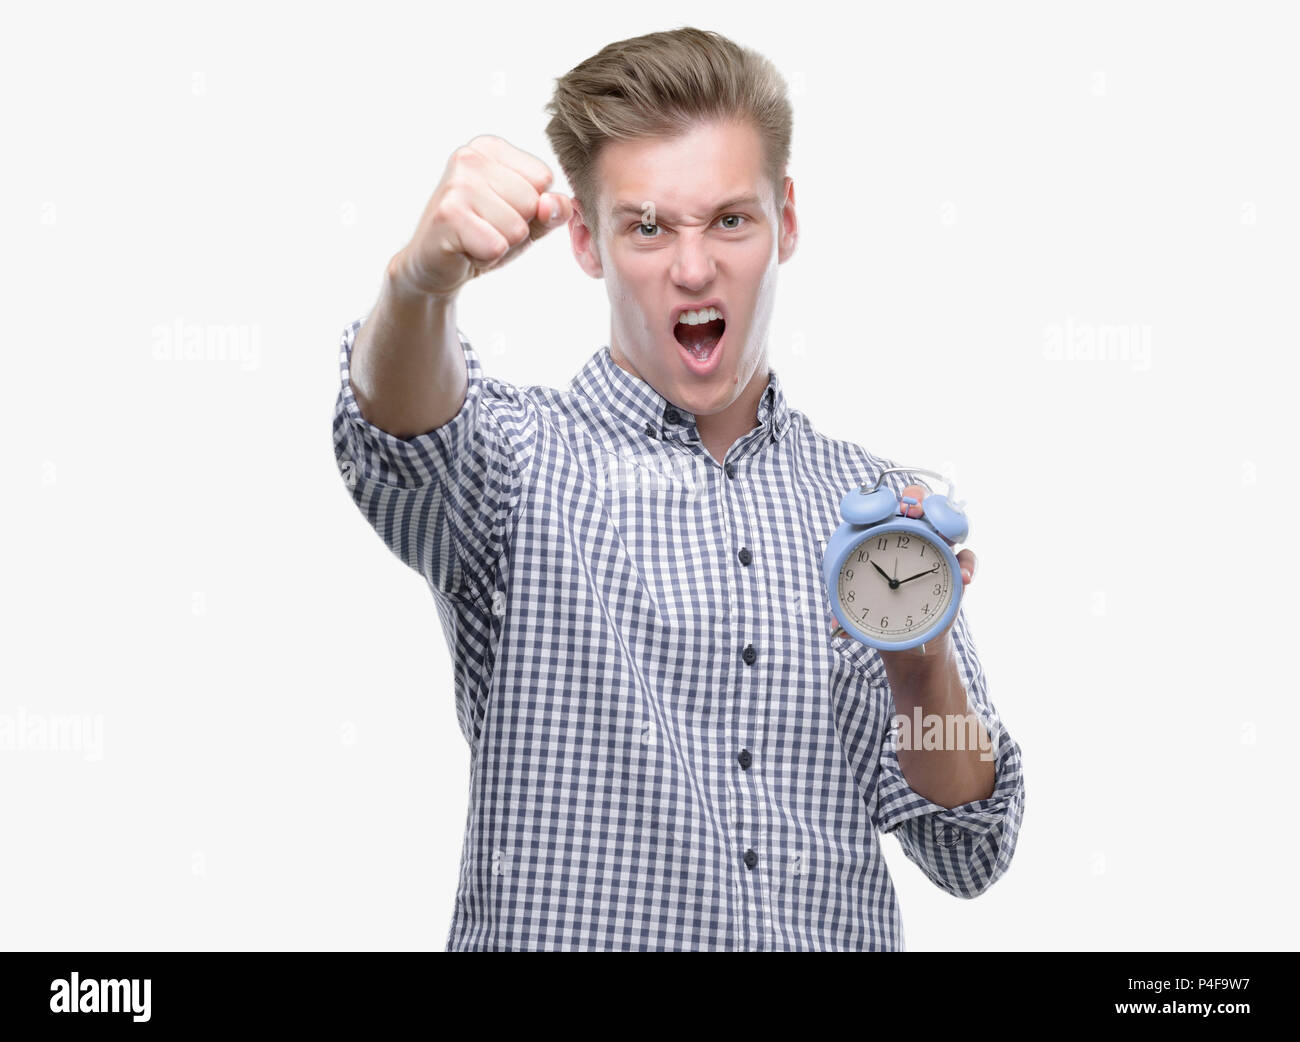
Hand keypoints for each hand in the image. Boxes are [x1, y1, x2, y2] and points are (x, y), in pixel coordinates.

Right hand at [390, 134, 574, 300]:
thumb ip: (554, 210)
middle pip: (531, 203)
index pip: (544, 178)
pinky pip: (496, 247)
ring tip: (475, 238)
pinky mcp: (448, 215)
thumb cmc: (483, 236)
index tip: (499, 212)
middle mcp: (470, 157)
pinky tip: (465, 250)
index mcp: (491, 148)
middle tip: (485, 229)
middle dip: (515, 229)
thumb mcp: (529, 220)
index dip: (530, 208)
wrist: (434, 265)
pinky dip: (485, 259)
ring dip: (500, 245)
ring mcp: (457, 184)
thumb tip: (552, 203)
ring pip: (516, 228)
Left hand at [830, 483, 977, 657]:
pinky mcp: (954, 568)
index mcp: (881, 540)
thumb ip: (847, 617)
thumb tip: (838, 626)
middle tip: (912, 510)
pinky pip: (966, 558)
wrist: (909, 636)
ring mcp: (935, 550)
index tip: (879, 507)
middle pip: (917, 504)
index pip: (880, 510)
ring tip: (947, 534)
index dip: (880, 502)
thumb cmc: (881, 612)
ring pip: (947, 521)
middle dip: (917, 499)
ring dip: (949, 521)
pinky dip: (967, 565)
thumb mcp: (859, 614)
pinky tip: (964, 578)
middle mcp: (910, 538)